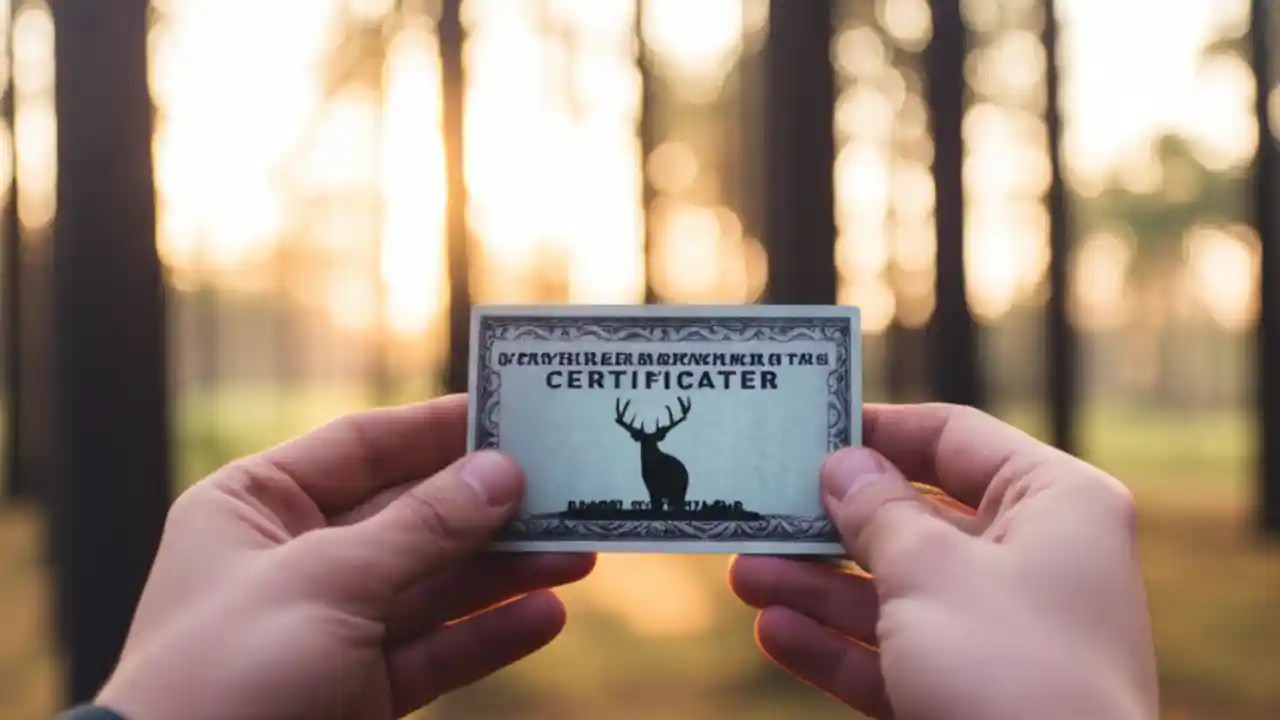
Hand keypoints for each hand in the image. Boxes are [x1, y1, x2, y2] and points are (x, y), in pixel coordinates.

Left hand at [97, 395, 594, 719]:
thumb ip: (422, 528)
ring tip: (578, 553)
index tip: (510, 414)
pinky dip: (488, 635)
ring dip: (504, 572)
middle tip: (565, 488)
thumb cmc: (227, 676)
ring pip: (433, 585)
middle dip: (487, 508)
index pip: (361, 447)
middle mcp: (293, 559)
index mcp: (254, 507)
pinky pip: (434, 650)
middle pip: (410, 516)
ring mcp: (328, 628)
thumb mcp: (326, 582)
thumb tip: (500, 472)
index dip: (436, 428)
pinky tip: (545, 615)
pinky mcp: (357, 690)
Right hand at [730, 404, 1157, 718]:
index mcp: (1055, 504)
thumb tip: (843, 464)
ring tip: (744, 576)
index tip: (809, 428)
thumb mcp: (930, 572)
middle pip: (915, 519)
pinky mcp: (976, 693)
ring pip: (897, 591)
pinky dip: (840, 646)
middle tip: (762, 512)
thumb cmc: (1007, 670)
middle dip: (831, 523)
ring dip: (818, 587)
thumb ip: (876, 512)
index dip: (878, 430)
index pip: (955, 438)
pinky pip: (898, 655)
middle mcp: (1036, 560)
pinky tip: (775, 633)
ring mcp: (1005, 633)